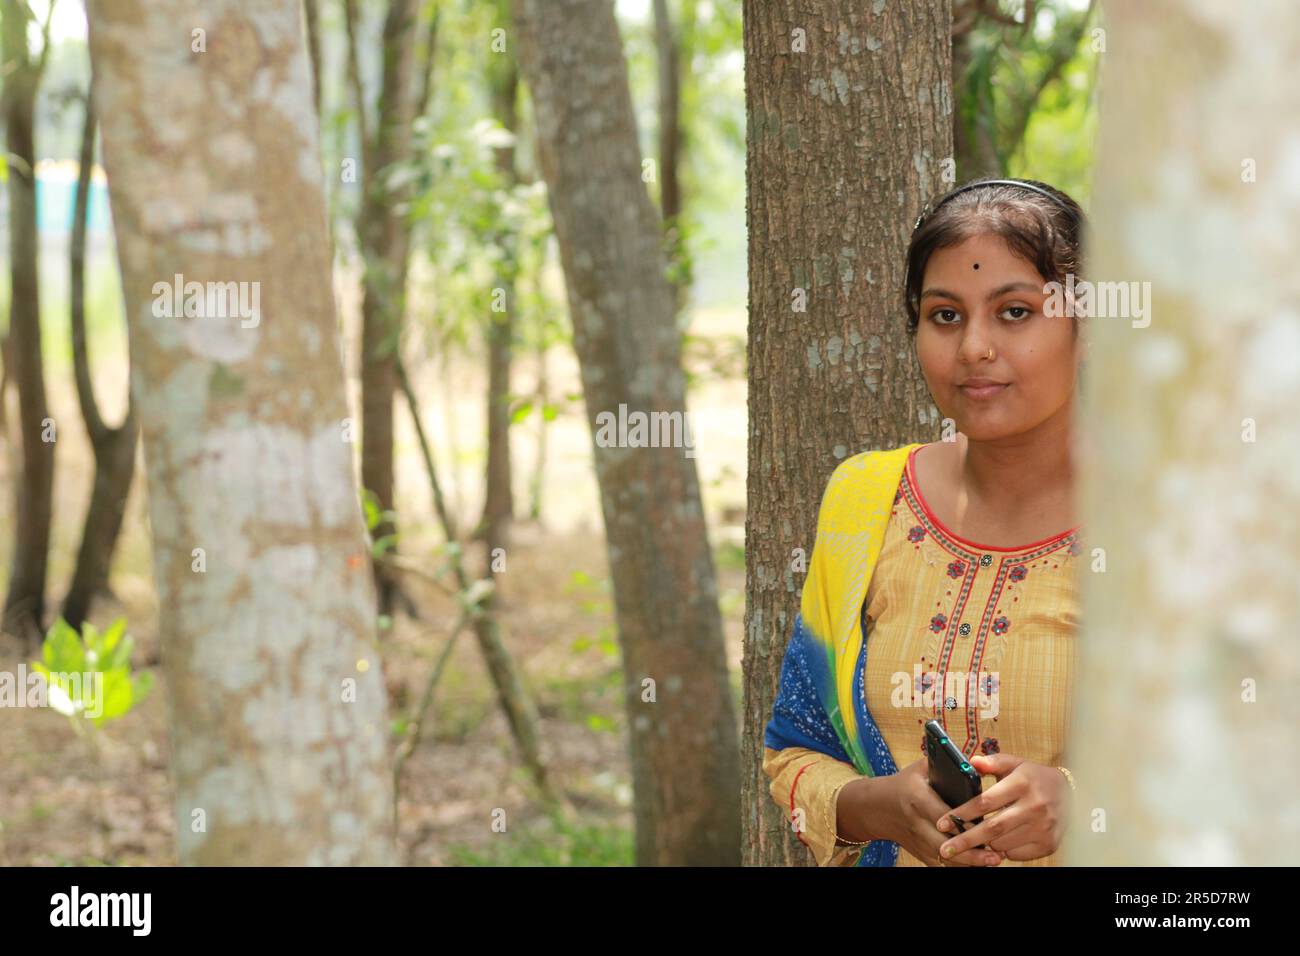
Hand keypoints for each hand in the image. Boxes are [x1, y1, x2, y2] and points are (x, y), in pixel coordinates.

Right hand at [869, 758, 1003, 866]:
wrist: (877, 806)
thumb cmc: (905, 783)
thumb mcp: (921, 768)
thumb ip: (945, 764)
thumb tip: (977, 762)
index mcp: (917, 797)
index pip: (942, 814)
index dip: (964, 824)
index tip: (987, 827)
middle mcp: (916, 822)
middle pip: (944, 844)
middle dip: (971, 852)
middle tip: (996, 855)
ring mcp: (916, 840)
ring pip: (944, 859)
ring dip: (968, 863)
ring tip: (992, 861)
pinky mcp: (918, 852)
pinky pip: (940, 865)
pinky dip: (958, 867)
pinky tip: (976, 866)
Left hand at [934, 753, 1071, 862]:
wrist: (1072, 794)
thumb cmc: (1034, 777)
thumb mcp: (1015, 763)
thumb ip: (992, 762)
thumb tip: (971, 761)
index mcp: (1022, 783)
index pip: (985, 801)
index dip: (962, 814)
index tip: (942, 823)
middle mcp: (1034, 806)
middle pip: (992, 828)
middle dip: (965, 840)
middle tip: (945, 849)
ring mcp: (1043, 827)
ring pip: (1002, 843)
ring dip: (985, 844)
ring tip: (975, 838)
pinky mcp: (1049, 843)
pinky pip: (1016, 854)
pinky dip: (1004, 850)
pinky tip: (1000, 841)